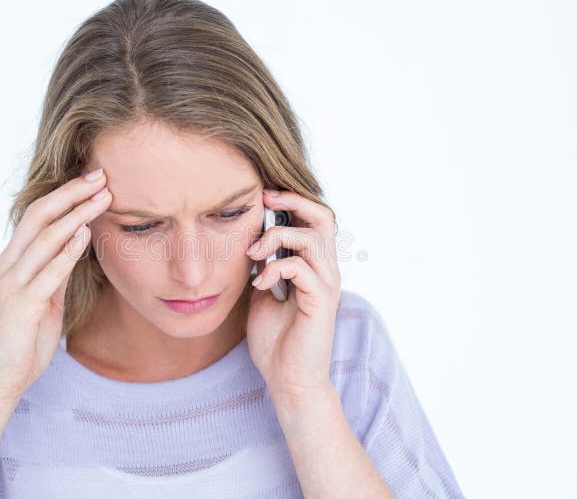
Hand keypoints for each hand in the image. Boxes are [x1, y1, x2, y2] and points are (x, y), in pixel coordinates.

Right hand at [0, 169, 111, 402]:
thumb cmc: (20, 344)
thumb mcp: (43, 303)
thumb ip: (55, 277)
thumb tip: (76, 251)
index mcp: (10, 264)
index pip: (37, 218)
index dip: (65, 196)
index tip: (93, 181)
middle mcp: (7, 267)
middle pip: (39, 216)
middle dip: (72, 194)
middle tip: (101, 176)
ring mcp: (11, 285)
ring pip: (44, 238)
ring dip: (76, 214)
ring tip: (103, 197)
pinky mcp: (20, 306)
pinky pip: (47, 272)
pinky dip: (67, 250)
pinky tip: (85, 234)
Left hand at [245, 189, 341, 404]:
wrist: (287, 380)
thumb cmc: (276, 341)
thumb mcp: (263, 294)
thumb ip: (263, 266)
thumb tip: (250, 242)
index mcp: (314, 266)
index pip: (314, 219)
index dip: (292, 202)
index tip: (262, 195)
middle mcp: (326, 271)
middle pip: (323, 217)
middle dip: (293, 202)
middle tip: (264, 199)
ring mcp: (326, 285)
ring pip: (313, 237)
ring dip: (277, 237)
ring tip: (253, 252)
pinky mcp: (320, 302)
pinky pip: (301, 268)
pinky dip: (275, 268)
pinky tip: (259, 282)